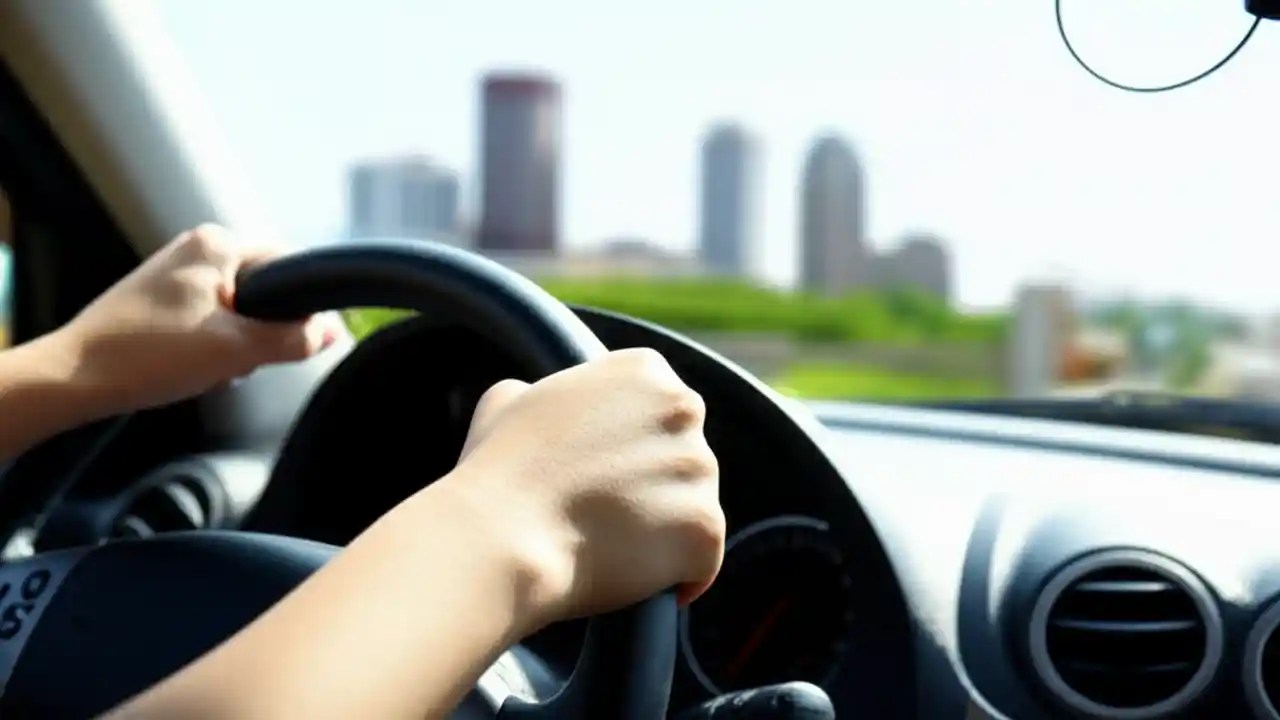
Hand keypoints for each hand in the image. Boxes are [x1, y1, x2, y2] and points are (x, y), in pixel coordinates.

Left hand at [57, 224, 346, 412]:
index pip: (291, 267)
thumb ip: (296, 339)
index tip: (289, 344)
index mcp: (217, 242)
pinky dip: (212, 346)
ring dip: (236, 344)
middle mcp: (197, 247)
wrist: (75, 378)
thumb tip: (335, 331)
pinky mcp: (161, 298)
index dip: (300, 310)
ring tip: (209, 366)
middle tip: (238, 360)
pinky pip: (212, 319)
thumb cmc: (148, 355)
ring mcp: (176, 271)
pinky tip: (193, 367)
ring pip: (239, 311)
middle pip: (265, 292)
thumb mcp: (239, 350)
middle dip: (260, 333)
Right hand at [437, 348, 725, 632]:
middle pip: (683, 457)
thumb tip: (535, 398)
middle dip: (653, 485)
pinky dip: (679, 578)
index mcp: (644, 370)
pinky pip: (703, 560)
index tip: (599, 473)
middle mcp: (683, 409)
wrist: (503, 536)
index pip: (658, 412)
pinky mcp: (706, 528)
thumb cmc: (499, 470)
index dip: (628, 447)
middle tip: (603, 514)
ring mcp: (700, 469)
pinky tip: (636, 581)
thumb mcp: (509, 400)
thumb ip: (542, 391)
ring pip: (692, 508)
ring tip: (609, 549)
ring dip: (663, 531)